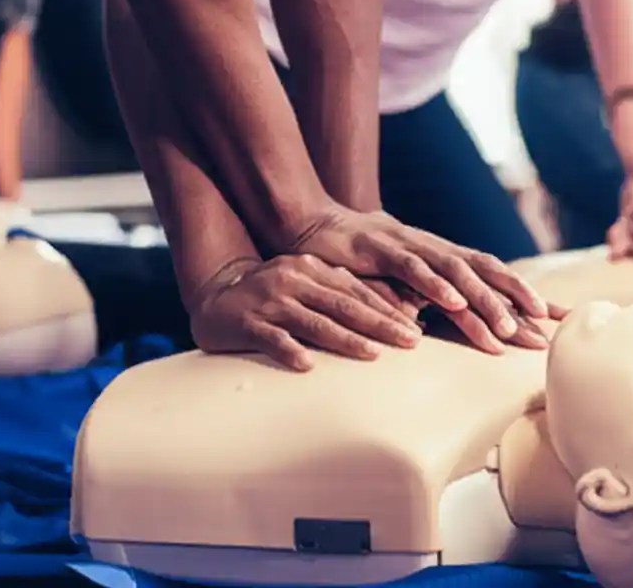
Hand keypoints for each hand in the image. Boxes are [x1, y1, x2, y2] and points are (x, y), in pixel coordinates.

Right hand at [188, 255, 422, 370]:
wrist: (215, 297)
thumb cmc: (273, 298)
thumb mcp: (308, 286)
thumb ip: (340, 294)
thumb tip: (394, 311)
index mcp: (312, 268)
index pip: (358, 291)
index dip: (388, 309)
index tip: (417, 327)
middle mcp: (293, 279)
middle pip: (344, 305)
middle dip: (380, 324)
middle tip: (411, 342)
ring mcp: (269, 300)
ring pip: (314, 322)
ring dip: (346, 340)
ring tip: (374, 355)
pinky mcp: (246, 323)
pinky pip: (271, 338)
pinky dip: (289, 350)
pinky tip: (307, 364)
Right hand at [291, 208, 549, 353]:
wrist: (310, 225)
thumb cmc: (355, 259)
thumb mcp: (396, 285)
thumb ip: (423, 303)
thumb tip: (450, 328)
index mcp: (440, 257)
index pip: (492, 275)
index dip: (524, 295)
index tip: (556, 320)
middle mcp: (431, 248)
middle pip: (485, 271)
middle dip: (517, 299)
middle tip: (544, 328)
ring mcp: (407, 246)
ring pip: (455, 272)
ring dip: (483, 300)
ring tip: (506, 328)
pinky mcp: (377, 249)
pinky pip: (410, 269)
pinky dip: (433, 286)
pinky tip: (451, 303)